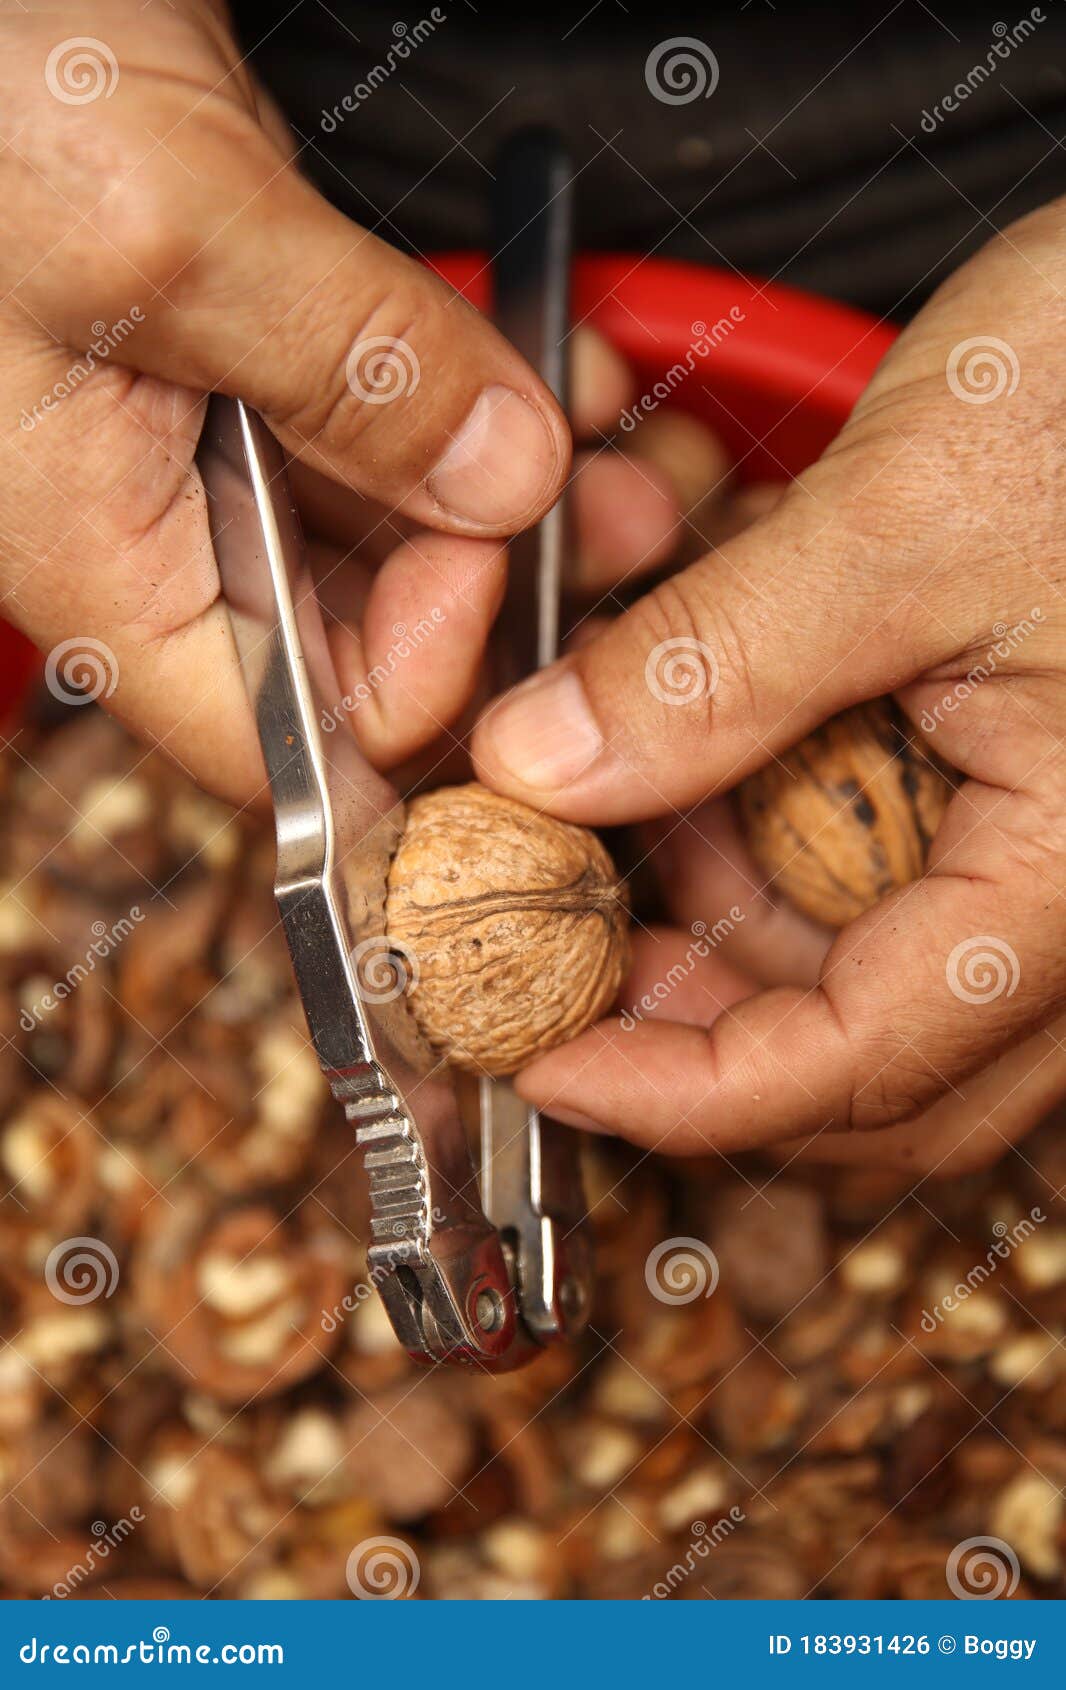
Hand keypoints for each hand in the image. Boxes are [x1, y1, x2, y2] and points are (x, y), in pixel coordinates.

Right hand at [1, 0, 573, 801]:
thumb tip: (502, 478)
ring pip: (385, 523)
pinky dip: (471, 396)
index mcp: (95, 556)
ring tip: (605, 445)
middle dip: (492, 589)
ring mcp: (200, 433)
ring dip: (508, 492)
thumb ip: (350, 370)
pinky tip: (545, 362)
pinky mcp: (247, 344)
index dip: (407, 681)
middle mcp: (149, 519)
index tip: (489, 559)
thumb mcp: (161, 226)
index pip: (284, 739)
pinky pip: (381, 411)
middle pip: (355, 636)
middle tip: (610, 523)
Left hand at [473, 199, 1065, 1159]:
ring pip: (879, 981)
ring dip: (735, 927)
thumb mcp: (904, 519)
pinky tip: (718, 763)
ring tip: (634, 815)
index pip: (861, 1066)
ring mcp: (1061, 854)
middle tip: (568, 938)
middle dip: (703, 1022)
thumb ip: (714, 667)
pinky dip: (787, 849)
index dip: (681, 1094)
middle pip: (872, 1062)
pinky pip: (901, 883)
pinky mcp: (1036, 796)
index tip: (542, 1066)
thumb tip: (538, 765)